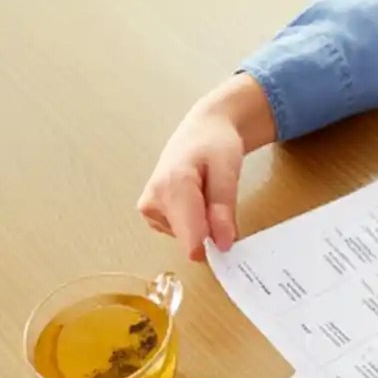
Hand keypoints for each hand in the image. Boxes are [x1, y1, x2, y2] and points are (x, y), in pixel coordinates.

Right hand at [136, 108, 244, 260]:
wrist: (202, 131)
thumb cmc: (216, 146)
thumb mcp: (228, 173)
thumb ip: (224, 210)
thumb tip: (223, 244)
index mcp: (172, 187)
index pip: (190, 239)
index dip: (213, 246)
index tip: (228, 241)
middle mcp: (153, 201)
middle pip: (189, 240)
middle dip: (210, 230)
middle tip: (218, 202)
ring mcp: (149, 209)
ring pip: (186, 238)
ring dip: (203, 224)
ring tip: (205, 194)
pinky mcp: (151, 215)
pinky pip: (181, 232)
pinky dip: (194, 222)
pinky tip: (195, 199)